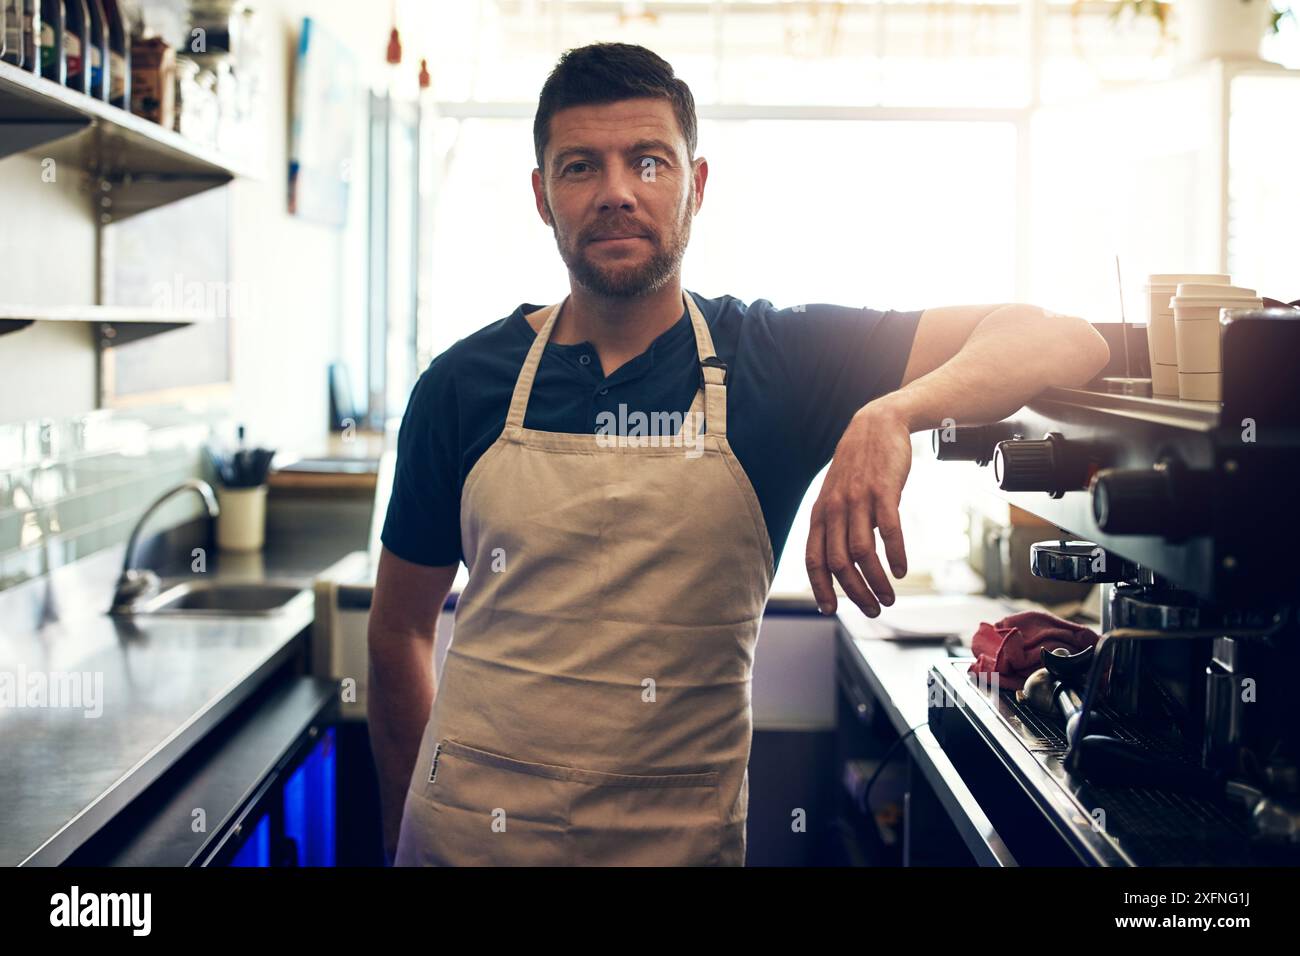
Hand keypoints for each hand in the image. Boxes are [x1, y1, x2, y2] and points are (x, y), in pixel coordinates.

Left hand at [805, 401, 910, 615]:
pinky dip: (894, 554)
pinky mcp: (883, 490)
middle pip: (838, 562)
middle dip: (855, 592)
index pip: (813, 559)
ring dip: (876, 581)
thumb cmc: (857, 466)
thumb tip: (840, 563)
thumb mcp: (836, 496)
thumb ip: (835, 526)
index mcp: (820, 513)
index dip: (820, 587)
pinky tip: (901, 570)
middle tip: (873, 610)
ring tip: (889, 598)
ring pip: (861, 552)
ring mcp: (858, 499)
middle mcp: (835, 508)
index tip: (830, 610)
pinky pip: (888, 529)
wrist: (876, 425)